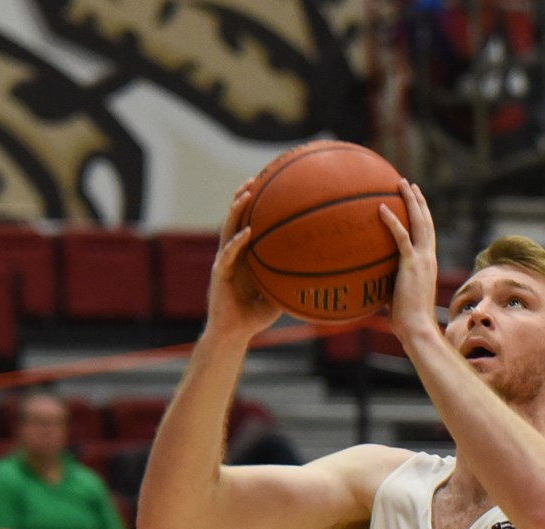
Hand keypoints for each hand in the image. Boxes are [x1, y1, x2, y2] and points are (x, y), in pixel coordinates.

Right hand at [205, 180, 282, 339]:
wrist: (234, 333)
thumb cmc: (256, 315)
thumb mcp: (281, 294)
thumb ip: (295, 281)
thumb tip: (324, 275)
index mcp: (246, 256)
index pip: (249, 223)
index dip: (256, 205)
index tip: (268, 185)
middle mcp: (234, 254)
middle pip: (236, 218)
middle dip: (243, 197)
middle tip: (255, 178)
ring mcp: (225, 262)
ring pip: (228, 230)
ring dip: (236, 211)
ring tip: (245, 194)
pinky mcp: (220, 274)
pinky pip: (229, 255)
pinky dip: (237, 243)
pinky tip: (247, 232)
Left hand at [376, 179, 440, 342]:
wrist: (417, 329)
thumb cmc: (406, 321)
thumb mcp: (395, 297)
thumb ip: (387, 284)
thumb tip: (367, 282)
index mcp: (427, 264)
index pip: (427, 234)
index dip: (422, 216)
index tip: (415, 202)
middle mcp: (428, 257)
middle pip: (426, 222)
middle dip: (418, 201)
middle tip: (409, 184)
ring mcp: (422, 260)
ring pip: (419, 222)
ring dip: (411, 201)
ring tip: (402, 184)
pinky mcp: (412, 264)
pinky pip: (401, 237)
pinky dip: (391, 221)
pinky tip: (380, 207)